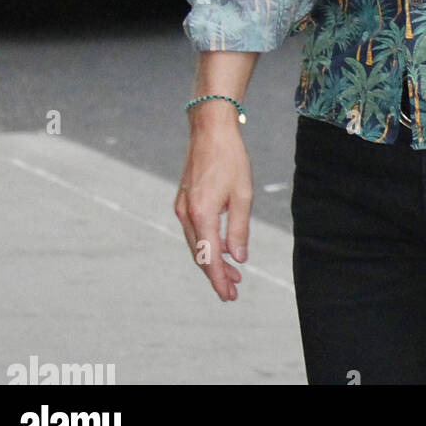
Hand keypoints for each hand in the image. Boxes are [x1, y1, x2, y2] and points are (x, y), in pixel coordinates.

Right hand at [174, 121, 252, 301]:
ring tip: (233, 272)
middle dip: (216, 275)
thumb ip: (238, 229)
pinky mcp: (183, 200)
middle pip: (200, 255)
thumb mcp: (242, 195)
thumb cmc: (230, 158)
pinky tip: (222, 247)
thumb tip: (238, 258)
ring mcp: (182, 207)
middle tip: (234, 290)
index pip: (209, 258)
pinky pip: (194, 230)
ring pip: (196, 244)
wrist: (210, 129)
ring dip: (212, 260)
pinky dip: (206, 243)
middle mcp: (186, 214)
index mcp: (201, 214)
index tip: (229, 296)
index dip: (219, 280)